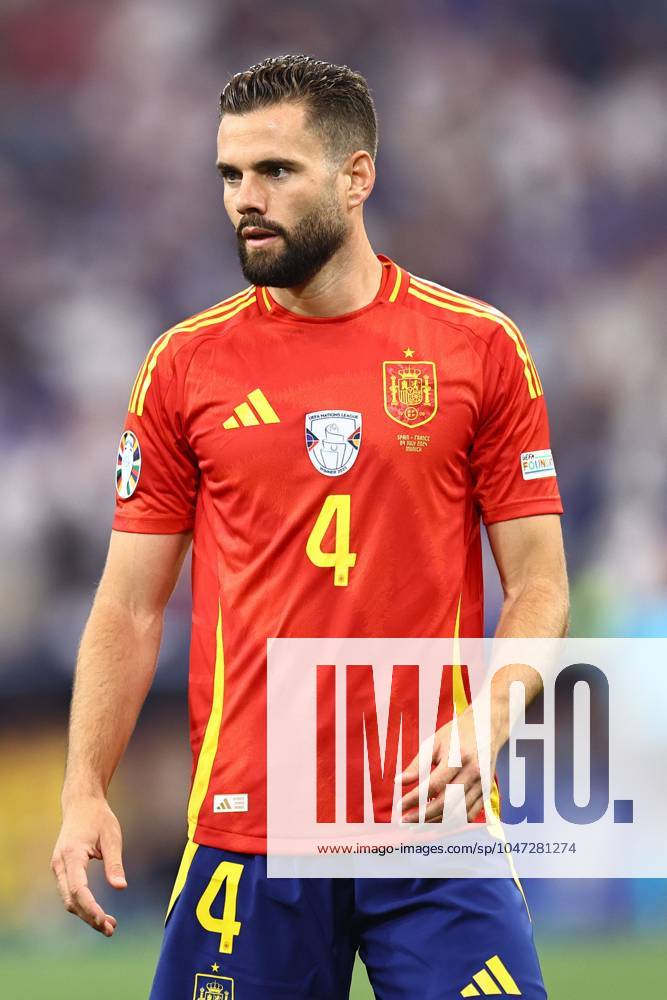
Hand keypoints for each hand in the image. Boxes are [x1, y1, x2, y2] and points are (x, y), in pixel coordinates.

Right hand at [51, 796, 126, 935]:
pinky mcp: (63, 869)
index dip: (90, 907)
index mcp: (72, 855)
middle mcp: (60, 864)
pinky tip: (99, 913)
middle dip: (89, 917)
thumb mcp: (112, 837)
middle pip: (72, 900)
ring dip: (86, 914)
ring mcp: (59, 868)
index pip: (78, 889)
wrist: (81, 803)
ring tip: (109, 926)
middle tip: (111, 929)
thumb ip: (114, 863)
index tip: (104, 920)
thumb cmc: (98, 818)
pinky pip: (70, 893)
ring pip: (69, 899)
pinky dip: (83, 905)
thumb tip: (121, 887)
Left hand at [398, 707, 497, 824]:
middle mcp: (472, 773)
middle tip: (405, 821)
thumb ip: (417, 764)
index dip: (414, 799)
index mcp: (457, 757)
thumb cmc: (456, 733)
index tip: (399, 807)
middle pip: (445, 804)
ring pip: (458, 814)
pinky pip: (470, 814)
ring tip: (417, 827)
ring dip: (436, 824)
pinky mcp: (487, 791)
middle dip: (422, 817)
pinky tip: (437, 825)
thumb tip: (399, 782)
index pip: (432, 785)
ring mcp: (482, 784)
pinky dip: (453, 823)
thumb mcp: (434, 742)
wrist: (487, 727)